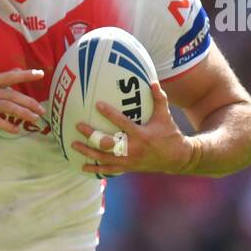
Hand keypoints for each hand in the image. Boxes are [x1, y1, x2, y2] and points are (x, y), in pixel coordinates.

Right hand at [0, 68, 45, 138]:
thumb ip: (0, 81)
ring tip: (34, 119)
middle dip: (29, 102)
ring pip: (6, 106)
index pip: (10, 75)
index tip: (41, 74)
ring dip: (23, 113)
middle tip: (41, 110)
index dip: (26, 74)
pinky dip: (8, 125)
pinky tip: (16, 130)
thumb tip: (17, 70)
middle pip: (11, 94)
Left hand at [71, 80, 196, 175]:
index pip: (122, 122)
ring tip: (73, 145)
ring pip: (105, 158)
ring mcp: (129, 160)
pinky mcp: (128, 168)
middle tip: (78, 126)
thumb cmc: (170, 134)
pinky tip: (83, 166)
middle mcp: (133, 149)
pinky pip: (109, 170)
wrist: (177, 159)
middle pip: (108, 143)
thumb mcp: (165, 116)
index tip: (97, 104)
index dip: (110, 113)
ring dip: (88, 152)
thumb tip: (153, 81)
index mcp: (141, 134)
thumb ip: (159, 98)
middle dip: (92, 135)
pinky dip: (96, 169)